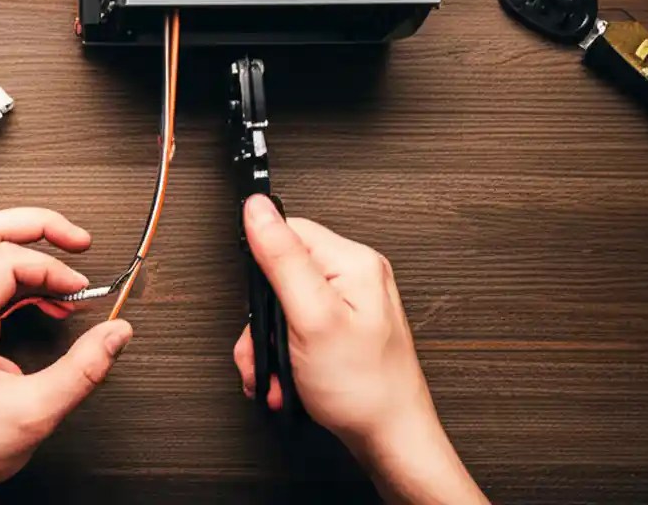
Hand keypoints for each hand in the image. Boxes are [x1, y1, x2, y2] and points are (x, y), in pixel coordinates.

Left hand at [0, 208, 132, 504]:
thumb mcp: (36, 411)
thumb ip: (84, 369)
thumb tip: (116, 333)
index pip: (6, 260)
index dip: (52, 268)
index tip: (82, 289)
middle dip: (37, 226)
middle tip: (77, 238)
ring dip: (30, 251)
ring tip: (70, 274)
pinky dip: (22, 280)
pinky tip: (52, 300)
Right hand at [233, 195, 486, 504]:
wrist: (390, 439)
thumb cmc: (363, 387)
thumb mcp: (311, 317)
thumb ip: (282, 258)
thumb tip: (257, 207)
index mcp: (354, 261)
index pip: (288, 230)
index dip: (261, 266)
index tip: (262, 304)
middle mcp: (356, 276)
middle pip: (281, 271)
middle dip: (263, 319)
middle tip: (265, 350)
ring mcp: (351, 303)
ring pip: (284, 304)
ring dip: (270, 343)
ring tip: (275, 373)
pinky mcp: (343, 327)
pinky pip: (298, 325)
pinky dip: (284, 353)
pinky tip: (286, 377)